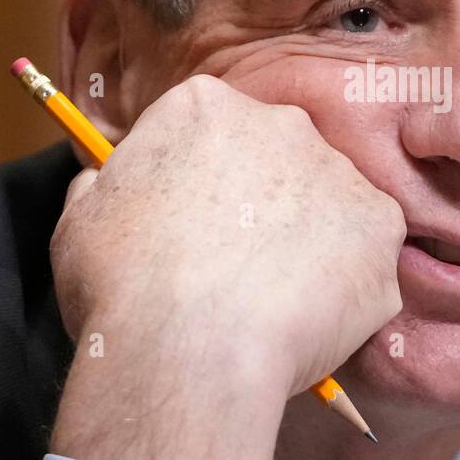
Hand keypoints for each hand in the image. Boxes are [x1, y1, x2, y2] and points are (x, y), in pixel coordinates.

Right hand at [46, 74, 405, 459]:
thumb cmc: (122, 288)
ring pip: (327, 204)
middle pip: (276, 157)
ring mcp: (338, 171)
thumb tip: (108, 180)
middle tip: (235, 267)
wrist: (190, 353)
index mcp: (203, 106)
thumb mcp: (79, 222)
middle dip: (262, 203)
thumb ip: (105, 186)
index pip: (209, 129)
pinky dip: (347, 284)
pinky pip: (367, 252)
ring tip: (273, 304)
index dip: (201, 181)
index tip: (192, 226)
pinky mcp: (380, 224)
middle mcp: (280, 122)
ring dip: (308, 242)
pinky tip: (311, 320)